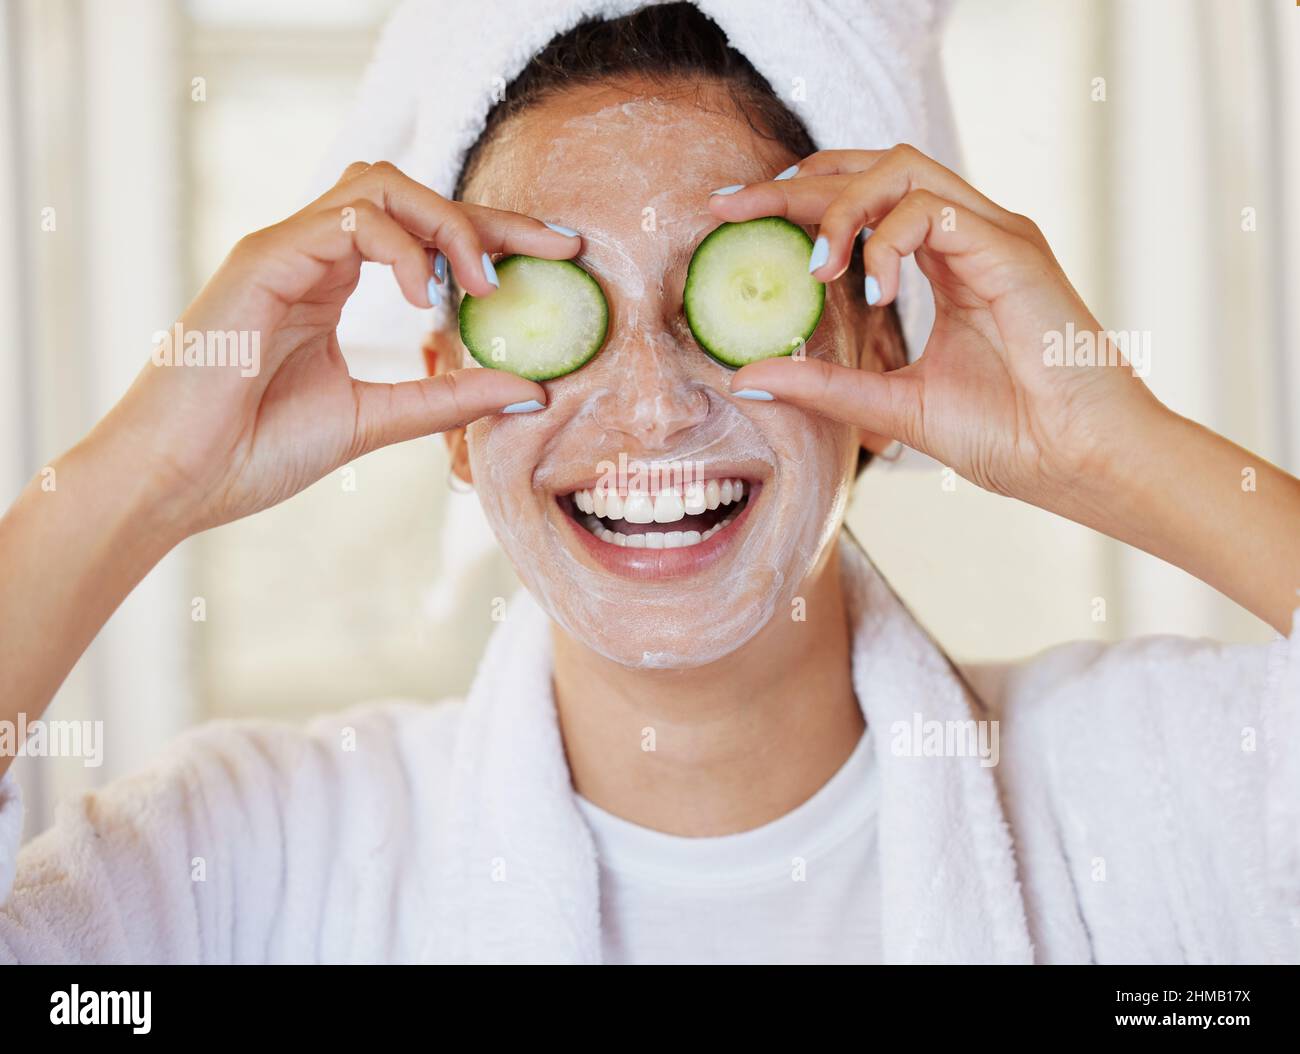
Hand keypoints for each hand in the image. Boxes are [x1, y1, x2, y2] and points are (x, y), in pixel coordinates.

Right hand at [108, 160, 578, 537]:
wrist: (181, 480)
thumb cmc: (258, 450)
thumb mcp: (376, 419)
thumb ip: (448, 398)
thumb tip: (532, 391)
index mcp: (332, 283)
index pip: (424, 234)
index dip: (495, 235)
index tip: (560, 255)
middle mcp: (311, 255)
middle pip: (410, 192)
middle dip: (489, 214)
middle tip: (554, 249)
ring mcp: (286, 251)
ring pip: (379, 185)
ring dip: (447, 224)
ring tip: (483, 285)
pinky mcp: (265, 259)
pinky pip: (346, 219)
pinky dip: (400, 247)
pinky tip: (426, 300)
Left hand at [711, 146, 1299, 631]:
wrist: (1079, 461)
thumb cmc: (1009, 434)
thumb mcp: (892, 405)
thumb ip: (824, 385)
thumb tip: (747, 377)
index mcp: (943, 262)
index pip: (861, 203)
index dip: (796, 200)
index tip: (733, 218)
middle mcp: (967, 235)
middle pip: (872, 167)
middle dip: (796, 181)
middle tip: (733, 207)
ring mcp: (992, 234)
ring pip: (902, 170)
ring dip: (841, 205)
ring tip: (814, 266)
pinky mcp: (1011, 248)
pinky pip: (933, 212)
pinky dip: (888, 242)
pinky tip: (873, 292)